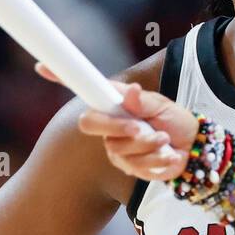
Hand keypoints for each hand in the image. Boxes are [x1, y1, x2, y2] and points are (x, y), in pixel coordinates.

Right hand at [34, 63, 197, 180]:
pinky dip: (157, 159)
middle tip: (141, 127)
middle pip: (88, 123)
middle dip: (118, 126)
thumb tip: (130, 90)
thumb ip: (141, 101)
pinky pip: (136, 166)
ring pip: (118, 148)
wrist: (194, 146)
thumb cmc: (174, 120)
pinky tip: (167, 155)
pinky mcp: (129, 168)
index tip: (40, 66)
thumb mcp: (160, 105)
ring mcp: (116, 148)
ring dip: (148, 144)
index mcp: (113, 105)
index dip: (59, 76)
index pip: (82, 90)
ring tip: (164, 140)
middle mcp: (108, 126)